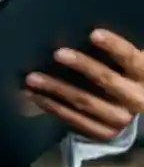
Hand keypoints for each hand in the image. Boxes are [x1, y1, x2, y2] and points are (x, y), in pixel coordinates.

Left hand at [24, 29, 143, 141]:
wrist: (138, 119)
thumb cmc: (127, 80)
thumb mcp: (130, 68)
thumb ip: (118, 55)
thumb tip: (90, 33)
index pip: (131, 59)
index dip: (115, 46)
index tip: (94, 34)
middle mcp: (136, 99)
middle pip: (106, 79)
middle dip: (82, 65)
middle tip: (57, 53)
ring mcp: (120, 119)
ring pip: (84, 101)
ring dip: (56, 88)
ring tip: (32, 78)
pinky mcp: (104, 133)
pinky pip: (74, 120)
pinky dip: (52, 106)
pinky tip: (34, 95)